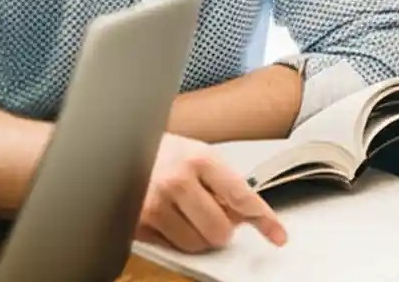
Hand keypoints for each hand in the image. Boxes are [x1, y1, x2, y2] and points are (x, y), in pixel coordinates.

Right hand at [135, 133, 286, 252]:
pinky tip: (171, 218)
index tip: (278, 234)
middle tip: (217, 218)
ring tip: (190, 215)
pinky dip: (177, 239)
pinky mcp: (136, 224)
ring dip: (199, 237)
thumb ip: (225, 185)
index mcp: (199, 159)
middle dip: (224, 230)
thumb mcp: (200, 157)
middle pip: (220, 229)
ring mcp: (153, 204)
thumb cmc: (164, 153)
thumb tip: (245, 218)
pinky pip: (170, 247)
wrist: (119, 150)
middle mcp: (176, 181)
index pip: (242, 197)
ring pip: (195, 244)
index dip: (264, 219)